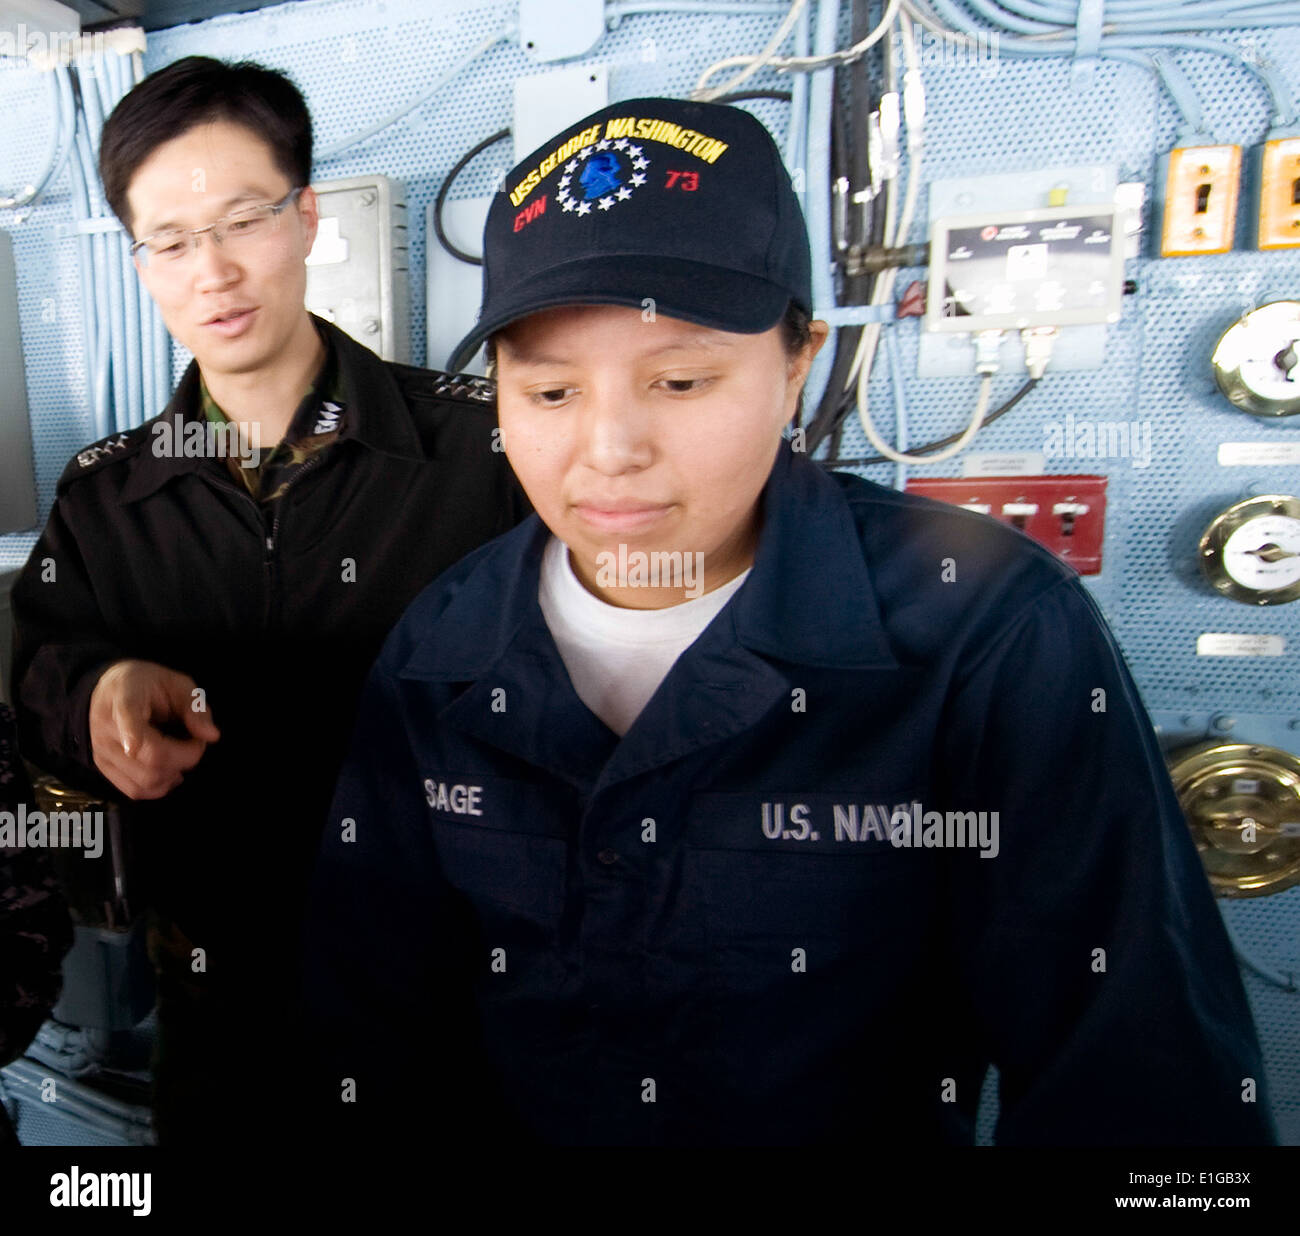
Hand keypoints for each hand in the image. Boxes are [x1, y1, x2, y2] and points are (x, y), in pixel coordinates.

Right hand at [89, 660, 220, 799]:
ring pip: (145, 781)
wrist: (110, 690)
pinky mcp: (104, 768)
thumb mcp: (177, 684)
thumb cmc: (148, 684)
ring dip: (175, 773)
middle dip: (187, 756)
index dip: (131, 734)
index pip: (125, 718)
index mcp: (125, 699)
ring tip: (182, 753)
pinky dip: (159, 787)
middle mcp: (107, 728)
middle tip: (195, 741)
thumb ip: (195, 707)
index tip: (133, 747)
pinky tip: (170, 772)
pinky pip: (135, 790)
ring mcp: (102, 751)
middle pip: (151, 759)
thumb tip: (211, 736)